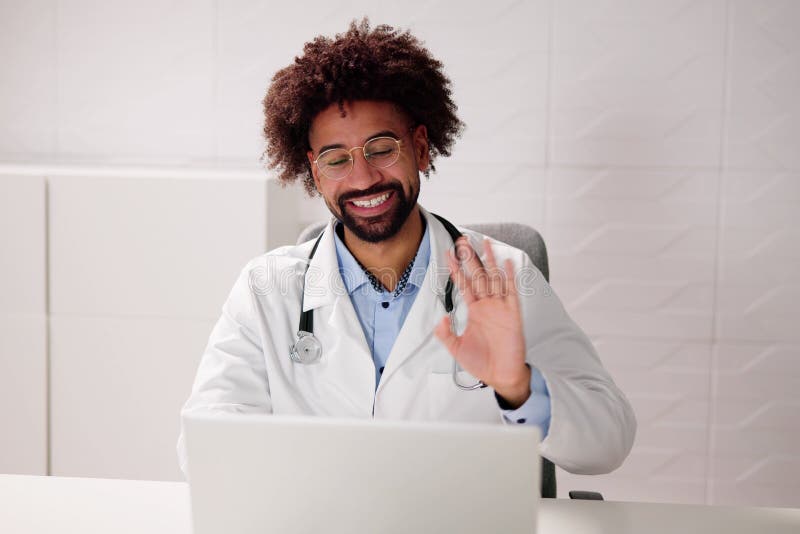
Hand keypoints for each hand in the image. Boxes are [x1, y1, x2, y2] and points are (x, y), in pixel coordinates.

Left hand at [434, 237, 530, 407]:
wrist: (501, 375)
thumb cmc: (481, 362)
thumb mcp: (456, 348)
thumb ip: (446, 334)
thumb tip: (441, 318)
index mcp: (474, 311)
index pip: (464, 284)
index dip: (456, 269)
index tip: (449, 254)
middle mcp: (486, 305)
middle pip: (478, 275)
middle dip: (470, 258)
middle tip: (463, 240)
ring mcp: (500, 307)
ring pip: (494, 278)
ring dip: (489, 261)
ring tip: (484, 243)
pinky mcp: (513, 313)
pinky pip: (511, 291)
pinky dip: (509, 277)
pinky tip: (506, 263)